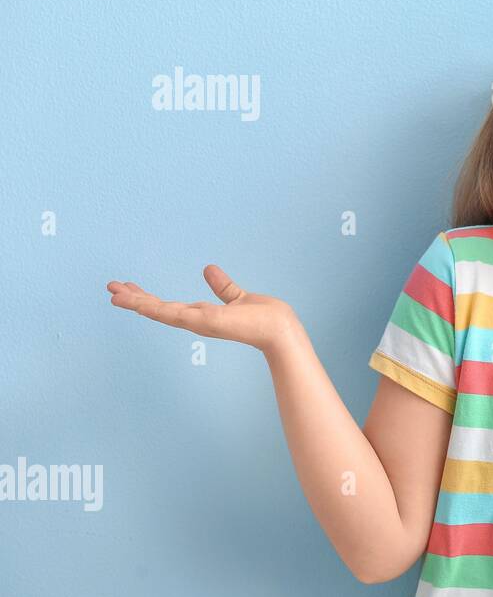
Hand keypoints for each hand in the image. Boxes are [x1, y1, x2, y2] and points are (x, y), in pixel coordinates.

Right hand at [106, 265, 298, 353]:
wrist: (278, 327)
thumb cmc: (263, 316)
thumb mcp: (236, 296)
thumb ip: (222, 286)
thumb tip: (208, 269)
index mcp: (201, 314)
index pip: (167, 305)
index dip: (147, 297)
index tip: (128, 287)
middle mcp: (195, 320)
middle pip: (157, 309)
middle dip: (134, 298)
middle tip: (110, 287)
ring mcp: (197, 323)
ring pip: (159, 312)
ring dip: (136, 303)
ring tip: (113, 293)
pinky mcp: (204, 322)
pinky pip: (174, 314)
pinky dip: (155, 309)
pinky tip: (138, 303)